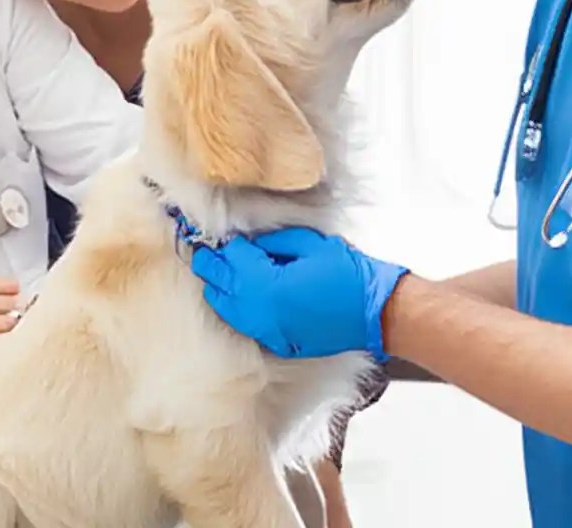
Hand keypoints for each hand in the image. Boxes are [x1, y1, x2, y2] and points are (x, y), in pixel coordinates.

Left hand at [192, 227, 407, 361]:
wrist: (374, 313)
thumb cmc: (347, 273)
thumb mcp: (308, 244)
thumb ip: (270, 242)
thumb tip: (244, 241)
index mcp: (264, 285)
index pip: (226, 259)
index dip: (213, 242)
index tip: (197, 230)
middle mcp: (258, 312)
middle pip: (218, 284)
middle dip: (210, 264)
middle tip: (205, 246)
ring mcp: (265, 331)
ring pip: (225, 306)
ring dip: (221, 286)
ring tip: (223, 266)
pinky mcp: (275, 341)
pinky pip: (243, 321)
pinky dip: (237, 305)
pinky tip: (243, 290)